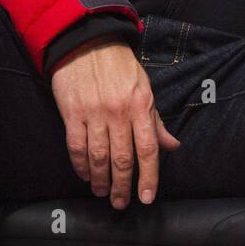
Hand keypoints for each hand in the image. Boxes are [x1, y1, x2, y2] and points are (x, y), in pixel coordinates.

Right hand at [50, 39, 179, 208]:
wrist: (87, 42)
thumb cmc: (120, 66)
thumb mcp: (145, 88)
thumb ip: (156, 121)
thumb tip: (172, 146)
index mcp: (141, 106)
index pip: (148, 149)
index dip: (148, 177)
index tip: (146, 197)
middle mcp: (119, 112)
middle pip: (122, 159)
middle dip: (122, 186)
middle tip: (121, 203)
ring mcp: (94, 113)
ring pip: (98, 157)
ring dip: (100, 180)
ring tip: (102, 192)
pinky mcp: (72, 113)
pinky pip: (76, 146)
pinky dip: (80, 165)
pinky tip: (85, 175)